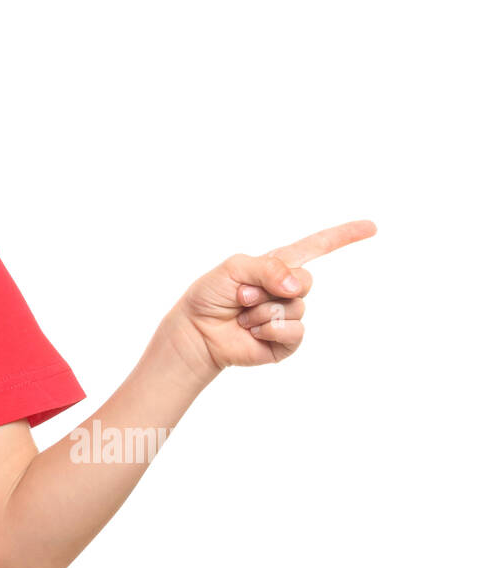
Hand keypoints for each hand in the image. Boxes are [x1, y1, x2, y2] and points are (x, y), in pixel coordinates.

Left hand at [169, 219, 376, 375]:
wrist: (197, 330)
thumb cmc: (210, 296)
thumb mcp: (234, 268)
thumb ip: (268, 268)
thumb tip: (297, 286)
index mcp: (277, 266)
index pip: (316, 247)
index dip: (343, 236)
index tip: (371, 227)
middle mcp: (287, 290)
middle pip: (305, 281)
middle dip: (268, 287)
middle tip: (241, 295)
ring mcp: (289, 315)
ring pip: (295, 307)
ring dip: (261, 311)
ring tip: (242, 314)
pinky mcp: (287, 341)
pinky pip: (293, 331)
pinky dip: (268, 329)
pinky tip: (251, 331)